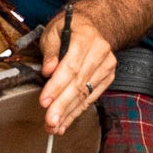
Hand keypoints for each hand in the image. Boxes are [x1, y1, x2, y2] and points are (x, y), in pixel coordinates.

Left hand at [37, 8, 115, 133]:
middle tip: (50, 121)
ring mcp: (106, 66)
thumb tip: (48, 70)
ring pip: (85, 94)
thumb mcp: (53, 31)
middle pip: (79, 83)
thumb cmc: (70, 28)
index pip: (71, 66)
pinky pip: (91, 98)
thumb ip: (50, 51)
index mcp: (85, 38)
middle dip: (63, 105)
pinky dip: (77, 111)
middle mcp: (99, 52)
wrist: (92, 25)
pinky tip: (65, 122)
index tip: (45, 101)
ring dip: (69, 113)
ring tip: (54, 126)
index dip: (57, 86)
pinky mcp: (108, 77)